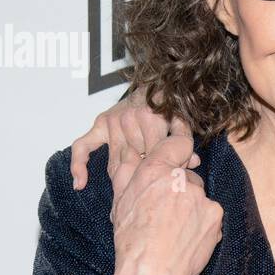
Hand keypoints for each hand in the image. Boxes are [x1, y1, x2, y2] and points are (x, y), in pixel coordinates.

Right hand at [69, 86, 197, 189]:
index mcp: (152, 118)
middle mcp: (130, 118)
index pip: (156, 153)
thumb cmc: (169, 109)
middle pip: (136, 159)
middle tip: (150, 183)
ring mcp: (113, 121)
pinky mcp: (100, 124)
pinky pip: (82, 146)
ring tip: (128, 187)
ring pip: (115, 159)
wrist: (154, 87)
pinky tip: (80, 184)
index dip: (163, 169)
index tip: (167, 180)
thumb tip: (195, 162)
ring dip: (122, 174)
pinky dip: (79, 165)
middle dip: (145, 173)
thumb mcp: (179, 123)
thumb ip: (185, 143)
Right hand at [107, 135, 222, 274]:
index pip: (176, 142)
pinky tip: (186, 237)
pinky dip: (201, 222)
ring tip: (174, 228)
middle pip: (187, 174)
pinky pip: (209, 213)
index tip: (182, 127)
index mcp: (154, 172)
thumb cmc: (132, 241)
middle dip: (179, 187)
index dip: (181, 134)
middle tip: (165, 210)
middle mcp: (180, 181)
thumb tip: (129, 149)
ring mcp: (201, 198)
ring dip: (190, 206)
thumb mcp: (120, 202)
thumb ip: (127, 171)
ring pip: (198, 195)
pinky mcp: (215, 216)